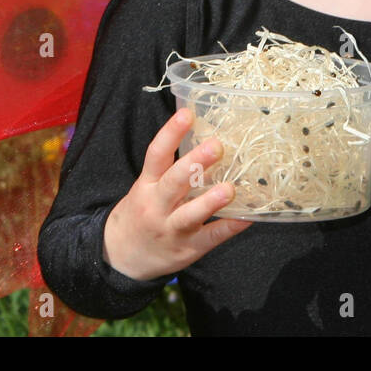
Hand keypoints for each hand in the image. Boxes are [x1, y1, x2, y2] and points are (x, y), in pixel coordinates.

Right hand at [102, 107, 252, 281]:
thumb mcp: (147, 187)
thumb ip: (172, 168)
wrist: (122, 256)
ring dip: (210, 201)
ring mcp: (171, 229)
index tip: (188, 114)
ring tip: (230, 188)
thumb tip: (209, 142)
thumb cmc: (142, 212)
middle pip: (174, 182)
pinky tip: (247, 217)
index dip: (171, 133)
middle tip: (217, 146)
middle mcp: (156, 205)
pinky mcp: (187, 249)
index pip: (156, 155)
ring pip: (189, 214)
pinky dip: (229, 228)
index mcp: (147, 185)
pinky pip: (210, 238)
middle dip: (194, 163)